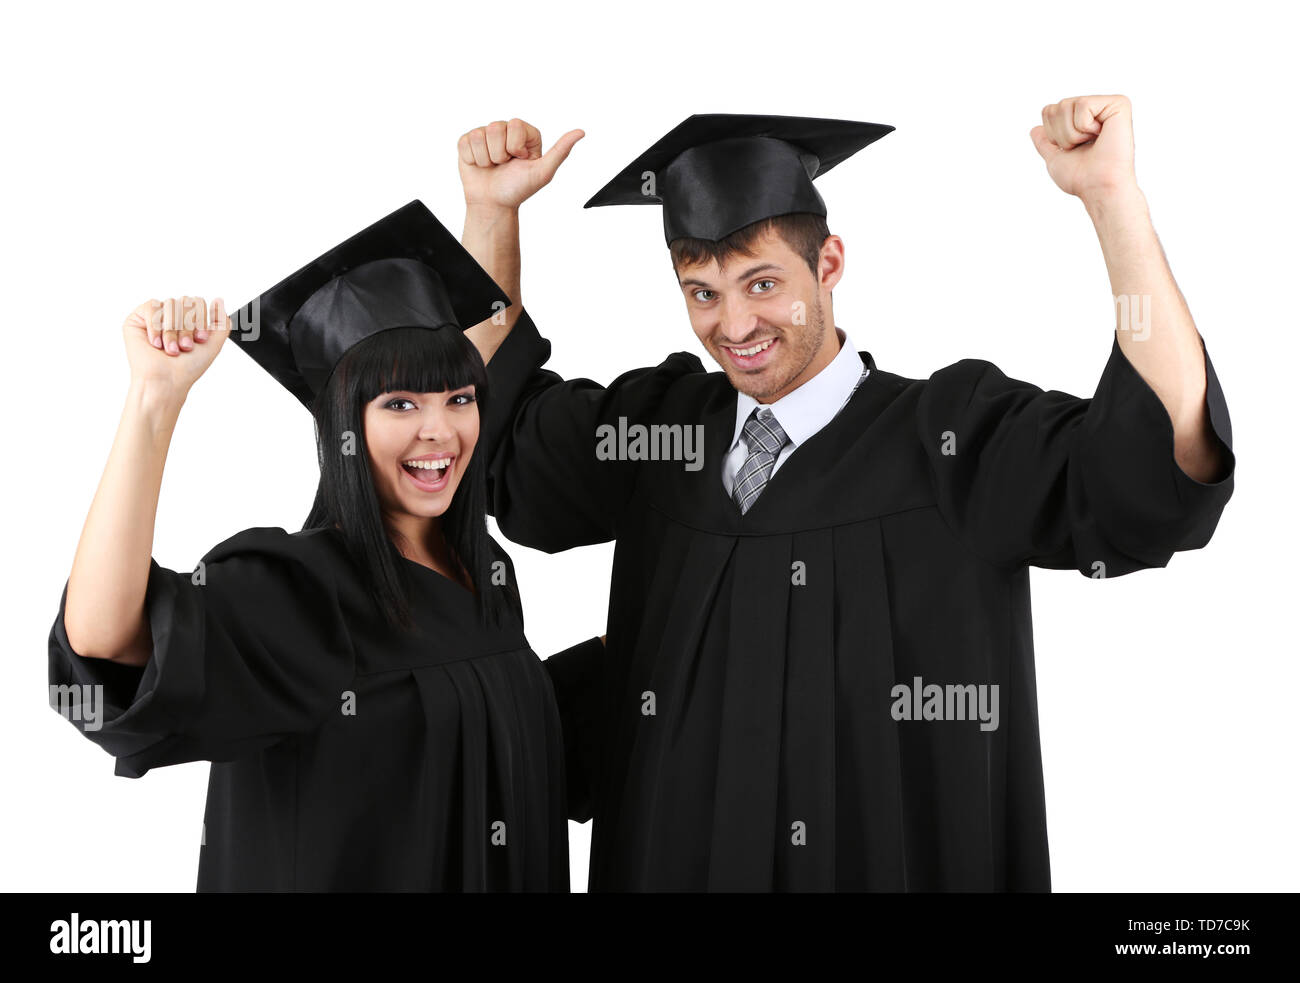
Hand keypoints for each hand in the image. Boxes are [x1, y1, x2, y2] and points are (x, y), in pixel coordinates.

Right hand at [123, 296, 229, 400]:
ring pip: (169, 304)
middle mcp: (172, 316)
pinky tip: (156, 343)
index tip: (200, 340)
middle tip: (185, 347)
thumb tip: (219, 300)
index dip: (200, 320)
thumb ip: (222, 322)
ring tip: (170, 349)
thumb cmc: (187, 367)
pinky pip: (151, 307)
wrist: (166, 381)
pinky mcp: (137, 319)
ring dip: (172, 332)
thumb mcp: (214, 344)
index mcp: (188, 320)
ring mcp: (154, 316)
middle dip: (187, 328)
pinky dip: (156, 327)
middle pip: (185, 301)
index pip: (198, 302)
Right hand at [458, 119, 583, 210]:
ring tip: (492, 167)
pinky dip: (473, 159)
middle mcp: (506, 130)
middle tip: (504, 165)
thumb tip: (581, 132)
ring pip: (480, 135)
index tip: (518, 160)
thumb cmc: (518, 188)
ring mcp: (486, 134)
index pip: (515, 125)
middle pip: (496, 128)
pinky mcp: (468, 141)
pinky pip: (466, 142)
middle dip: (500, 154)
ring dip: (486, 158)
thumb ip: (561, 150)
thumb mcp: (543, 171)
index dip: (515, 147)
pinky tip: (480, 166)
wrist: (494, 204)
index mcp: (525, 133)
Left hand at [1030, 95, 1137, 201]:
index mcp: (1084, 120)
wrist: (1098, 187)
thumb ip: (1045, 144)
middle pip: (1056, 107)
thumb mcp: (1056, 159)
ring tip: (1091, 142)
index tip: (1072, 149)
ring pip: (1066, 104)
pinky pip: (1083, 103)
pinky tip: (1101, 135)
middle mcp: (1097, 109)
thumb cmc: (1082, 178)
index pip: (1049, 111)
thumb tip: (1035, 129)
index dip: (1052, 134)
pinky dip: (1084, 125)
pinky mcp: (1119, 104)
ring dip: (1072, 132)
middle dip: (1061, 133)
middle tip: (1082, 147)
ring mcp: (1109, 105)